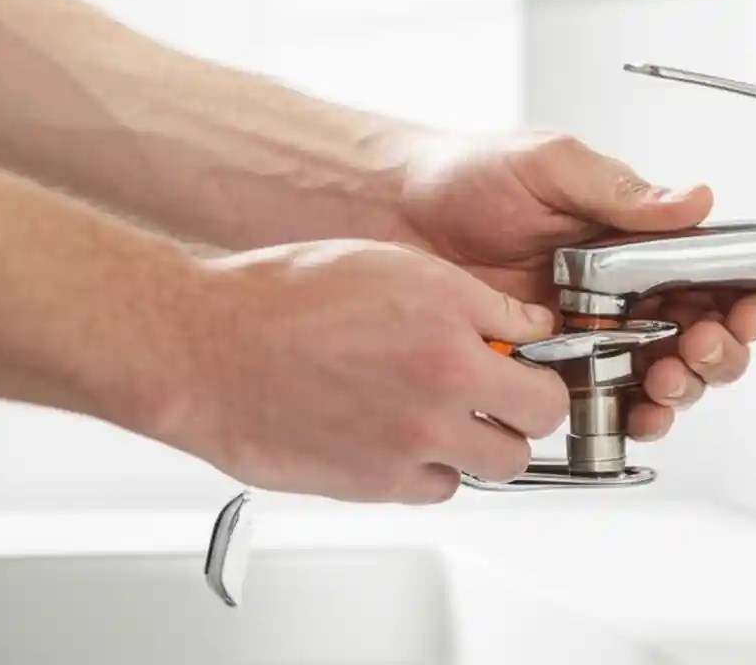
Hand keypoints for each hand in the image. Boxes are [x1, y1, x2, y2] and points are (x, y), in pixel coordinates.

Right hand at [152, 239, 568, 502]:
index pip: (546, 378)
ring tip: (444, 415)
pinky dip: (429, 470)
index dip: (543, 373)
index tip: (533, 370)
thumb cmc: (285, 298)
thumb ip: (477, 303)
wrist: (208, 349)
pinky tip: (402, 436)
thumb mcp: (398, 267)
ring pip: (492, 467)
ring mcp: (409, 446)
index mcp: (451, 336)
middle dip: (523, 413)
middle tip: (500, 396)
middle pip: (532, 431)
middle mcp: (440, 395)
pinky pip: (435, 489)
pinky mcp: (374, 484)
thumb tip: (528, 326)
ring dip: (480, 444)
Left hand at [392, 132, 755, 440]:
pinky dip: (633, 417)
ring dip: (683, 390)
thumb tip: (694, 201)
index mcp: (639, 240)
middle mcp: (627, 290)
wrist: (396, 214)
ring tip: (663, 383)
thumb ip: (622, 192)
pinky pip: (611, 403)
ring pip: (667, 377)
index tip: (745, 314)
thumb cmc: (469, 176)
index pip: (718, 274)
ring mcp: (595, 333)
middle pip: (707, 335)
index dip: (746, 300)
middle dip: (718, 352)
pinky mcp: (556, 367)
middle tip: (697, 349)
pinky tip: (635, 415)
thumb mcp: (551, 166)